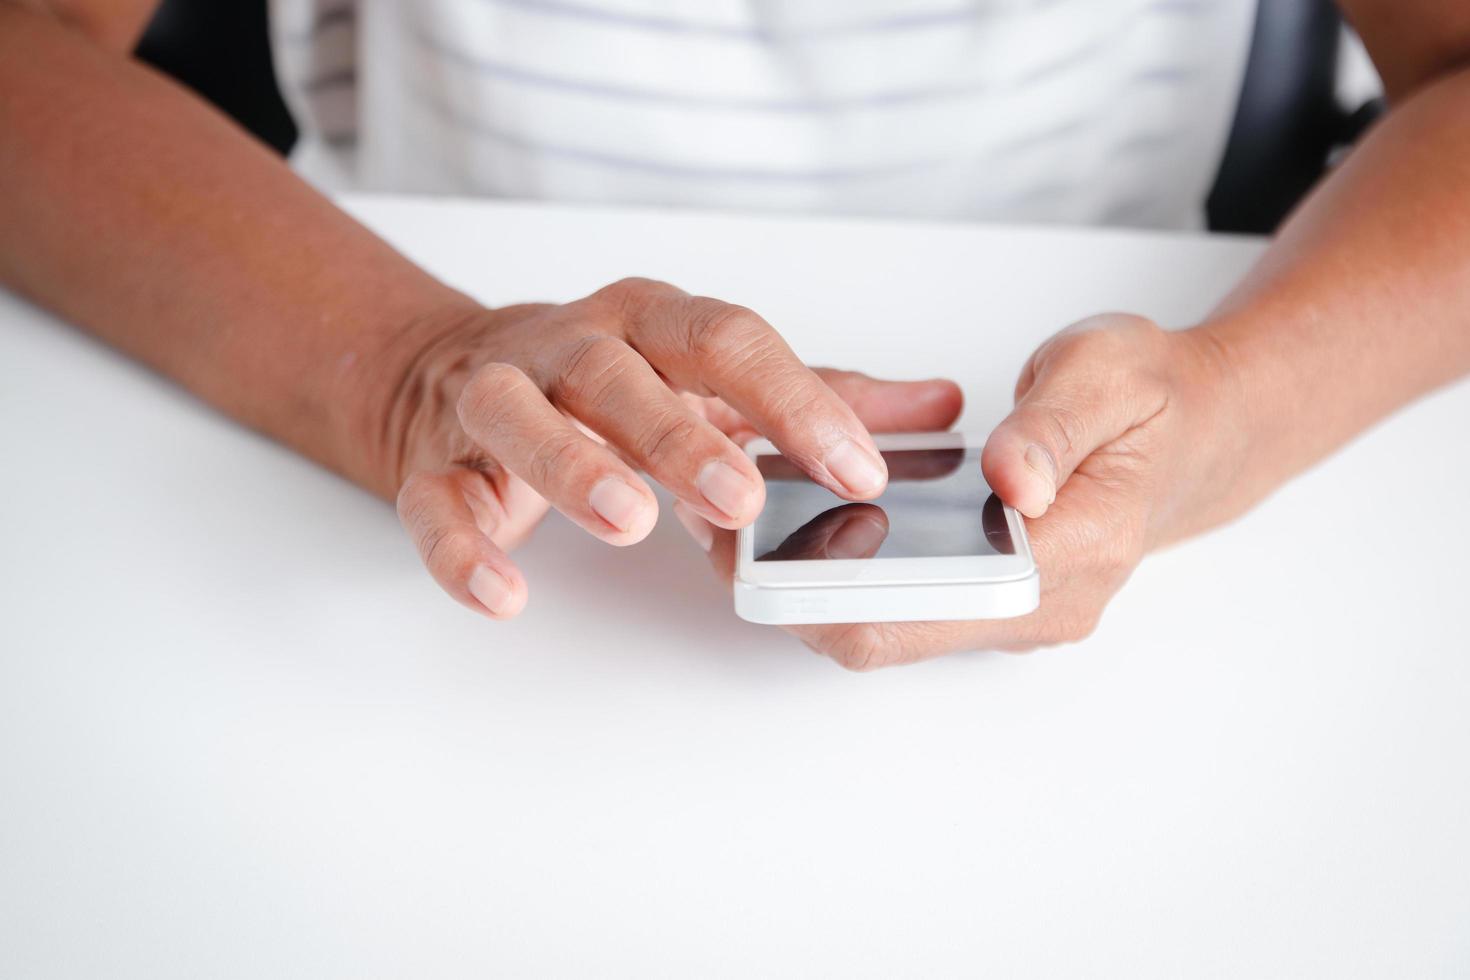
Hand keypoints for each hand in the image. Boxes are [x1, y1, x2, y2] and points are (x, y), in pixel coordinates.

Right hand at [384, 277, 963, 617]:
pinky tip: (505, 593)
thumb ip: (818, 395)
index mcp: (648, 321)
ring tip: (630, 523)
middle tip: (742, 497)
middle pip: (618, 373)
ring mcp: (492, 399)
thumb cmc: (607, 382)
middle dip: (680, 433)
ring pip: (517, 415)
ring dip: (572, 466)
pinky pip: (434, 501)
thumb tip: (939, 408)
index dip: (792, 399)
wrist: (450, 372)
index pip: (725, 339)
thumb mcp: (711, 377)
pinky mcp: (434, 465)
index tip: (857, 469)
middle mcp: (569, 346)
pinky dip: (462, 547)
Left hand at [678, 314, 1243, 669]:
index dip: (830, 590)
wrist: (1195, 433)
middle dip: (795, 592)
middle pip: (888, 633)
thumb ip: (1054, 427)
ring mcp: (1018, 612)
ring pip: (888, 624)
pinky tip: (806, 514)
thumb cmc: (1152, 399)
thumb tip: (1008, 480)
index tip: (755, 548)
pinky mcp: (997, 599)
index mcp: (1077, 550)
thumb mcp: (1108, 373)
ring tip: (747, 516)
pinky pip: (905, 604)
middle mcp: (1043, 604)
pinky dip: (848, 570)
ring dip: (813, 584)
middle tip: (724, 527)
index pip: (931, 606)